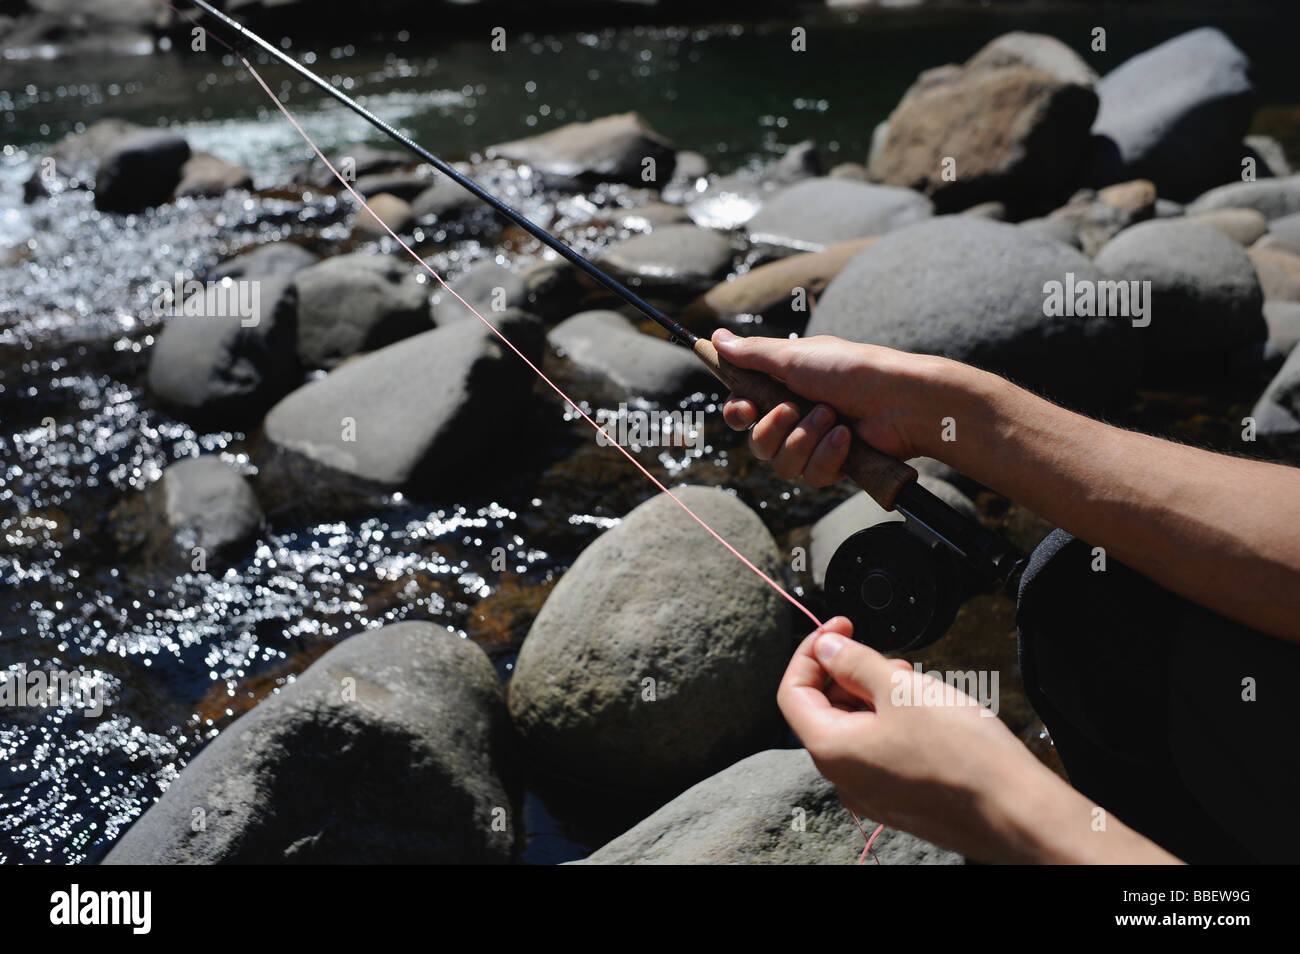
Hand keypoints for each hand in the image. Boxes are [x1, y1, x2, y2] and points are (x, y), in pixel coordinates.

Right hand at [713, 328, 958, 485]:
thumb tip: (716, 336)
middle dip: (774, 428)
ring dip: (804, 438)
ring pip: (781, 463)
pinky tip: (846, 437)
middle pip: (757, 443)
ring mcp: (815, 444)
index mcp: (783, 388)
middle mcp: (796, 417)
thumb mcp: (794, 357)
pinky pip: (811, 475)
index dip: (738, 414)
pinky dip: (827, 455)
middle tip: (794, 408)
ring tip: (832, 417)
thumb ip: (752, 354)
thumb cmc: (850, 370)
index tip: (744, 409)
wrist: (899, 399)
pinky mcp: (835, 466)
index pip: (743, 411)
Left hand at [778, 618, 1182, 863]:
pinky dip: (890, 722)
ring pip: (855, 729)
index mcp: (831, 750)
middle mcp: (843, 778)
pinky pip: (880, 751)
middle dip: (847, 673)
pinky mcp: (900, 798)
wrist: (1017, 812)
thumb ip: (854, 663)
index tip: (839, 628)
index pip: (792, 692)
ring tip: (911, 681)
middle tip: (885, 656)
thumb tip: (826, 648)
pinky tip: (924, 710)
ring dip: (872, 696)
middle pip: (823, 710)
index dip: (811, 653)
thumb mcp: (902, 689)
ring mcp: (871, 792)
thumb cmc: (962, 754)